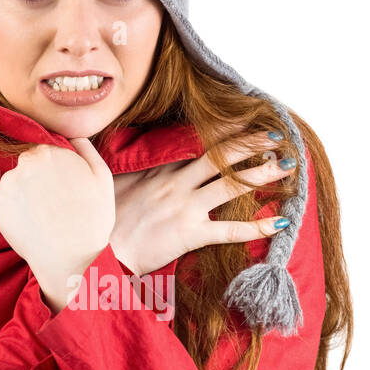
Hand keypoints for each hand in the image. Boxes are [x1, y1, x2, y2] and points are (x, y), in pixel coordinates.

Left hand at [0, 138, 115, 311]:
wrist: (71, 259)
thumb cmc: (92, 219)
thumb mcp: (102, 176)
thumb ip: (85, 148)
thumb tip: (71, 135)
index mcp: (49, 151)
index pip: (43, 152)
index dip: (52, 171)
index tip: (60, 190)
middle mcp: (23, 162)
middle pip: (26, 166)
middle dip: (36, 181)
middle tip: (51, 205)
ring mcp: (7, 183)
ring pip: (13, 183)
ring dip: (23, 195)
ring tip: (41, 217)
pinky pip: (2, 201)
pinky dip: (12, 210)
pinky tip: (29, 223)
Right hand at [110, 133, 297, 277]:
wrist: (100, 251)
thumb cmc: (102, 220)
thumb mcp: (105, 180)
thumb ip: (111, 159)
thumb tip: (82, 138)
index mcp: (159, 169)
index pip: (198, 142)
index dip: (225, 129)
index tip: (247, 118)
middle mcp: (177, 183)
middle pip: (221, 156)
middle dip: (252, 144)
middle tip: (278, 135)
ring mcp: (186, 208)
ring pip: (231, 185)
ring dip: (262, 174)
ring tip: (287, 167)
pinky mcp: (191, 234)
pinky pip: (230, 230)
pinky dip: (257, 227)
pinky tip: (280, 223)